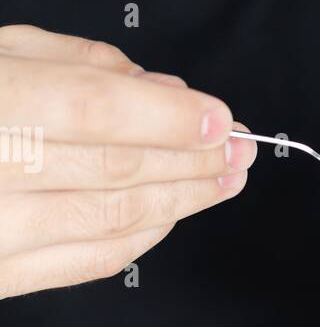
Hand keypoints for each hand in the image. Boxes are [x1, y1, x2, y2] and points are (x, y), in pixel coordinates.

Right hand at [0, 24, 255, 298]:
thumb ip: (73, 63)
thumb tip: (159, 90)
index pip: (95, 111)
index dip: (170, 118)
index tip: (220, 117)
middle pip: (115, 170)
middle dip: (192, 162)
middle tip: (240, 150)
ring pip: (108, 223)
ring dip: (180, 203)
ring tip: (221, 182)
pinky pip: (83, 263)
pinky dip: (138, 240)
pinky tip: (169, 216)